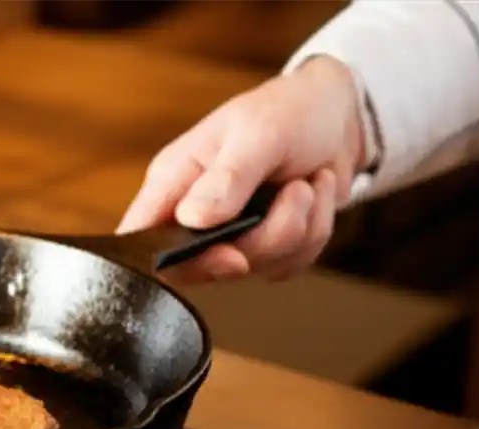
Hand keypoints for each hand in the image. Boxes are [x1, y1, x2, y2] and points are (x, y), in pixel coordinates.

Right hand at [117, 56, 367, 282]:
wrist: (338, 116)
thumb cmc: (287, 111)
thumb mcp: (259, 132)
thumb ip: (227, 178)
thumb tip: (193, 219)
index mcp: (174, 181)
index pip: (141, 237)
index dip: (168, 260)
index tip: (226, 253)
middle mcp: (194, 214)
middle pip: (204, 267)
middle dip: (262, 238)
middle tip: (293, 193)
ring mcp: (230, 236)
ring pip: (257, 266)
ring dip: (299, 225)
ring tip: (306, 183)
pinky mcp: (265, 248)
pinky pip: (288, 264)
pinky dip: (314, 230)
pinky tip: (314, 194)